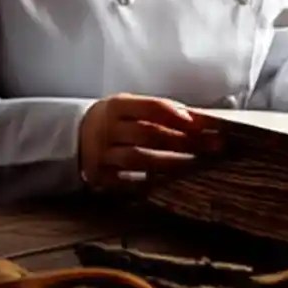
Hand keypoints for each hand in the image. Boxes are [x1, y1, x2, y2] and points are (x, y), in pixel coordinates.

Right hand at [78, 93, 206, 188]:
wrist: (75, 137)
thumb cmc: (116, 121)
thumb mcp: (131, 107)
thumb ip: (160, 112)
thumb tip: (201, 119)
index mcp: (117, 106)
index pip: (152, 107)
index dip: (178, 115)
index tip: (202, 124)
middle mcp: (107, 128)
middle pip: (150, 133)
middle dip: (184, 140)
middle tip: (212, 146)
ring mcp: (101, 154)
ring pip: (139, 158)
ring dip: (172, 161)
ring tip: (196, 164)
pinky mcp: (99, 176)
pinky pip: (127, 181)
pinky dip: (150, 182)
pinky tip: (171, 182)